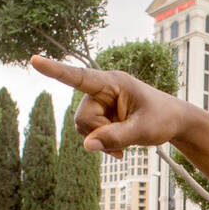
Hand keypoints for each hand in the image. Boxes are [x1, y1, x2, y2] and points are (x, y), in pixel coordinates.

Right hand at [30, 57, 187, 158]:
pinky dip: (100, 144)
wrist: (174, 122)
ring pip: (83, 127)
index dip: (56, 70)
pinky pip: (89, 133)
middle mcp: (102, 89)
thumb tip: (86, 146)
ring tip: (121, 148)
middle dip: (98, 133)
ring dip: (99, 141)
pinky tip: (117, 149)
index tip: (34, 60)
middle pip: (82, 116)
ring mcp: (100, 103)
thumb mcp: (142, 130)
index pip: (80, 77)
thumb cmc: (162, 118)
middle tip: (121, 145)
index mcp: (113, 82)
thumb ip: (115, 137)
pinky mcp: (101, 115)